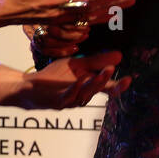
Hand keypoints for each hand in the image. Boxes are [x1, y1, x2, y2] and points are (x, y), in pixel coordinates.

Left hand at [0, 49, 130, 109]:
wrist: (28, 87)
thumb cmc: (54, 78)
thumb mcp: (77, 65)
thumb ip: (96, 61)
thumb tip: (120, 55)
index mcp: (88, 88)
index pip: (106, 89)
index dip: (117, 86)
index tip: (129, 79)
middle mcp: (81, 97)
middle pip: (96, 91)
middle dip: (105, 80)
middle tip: (112, 68)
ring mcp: (68, 101)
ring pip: (84, 95)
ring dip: (94, 84)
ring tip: (103, 71)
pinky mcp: (56, 102)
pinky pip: (67, 96)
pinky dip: (75, 88)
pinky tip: (81, 79)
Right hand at [22, 0, 137, 56]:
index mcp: (52, 0)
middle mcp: (58, 13)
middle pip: (92, 9)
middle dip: (114, 3)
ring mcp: (58, 20)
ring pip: (89, 18)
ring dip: (110, 11)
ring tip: (128, 3)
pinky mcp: (57, 23)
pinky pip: (82, 24)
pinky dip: (97, 20)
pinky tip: (109, 16)